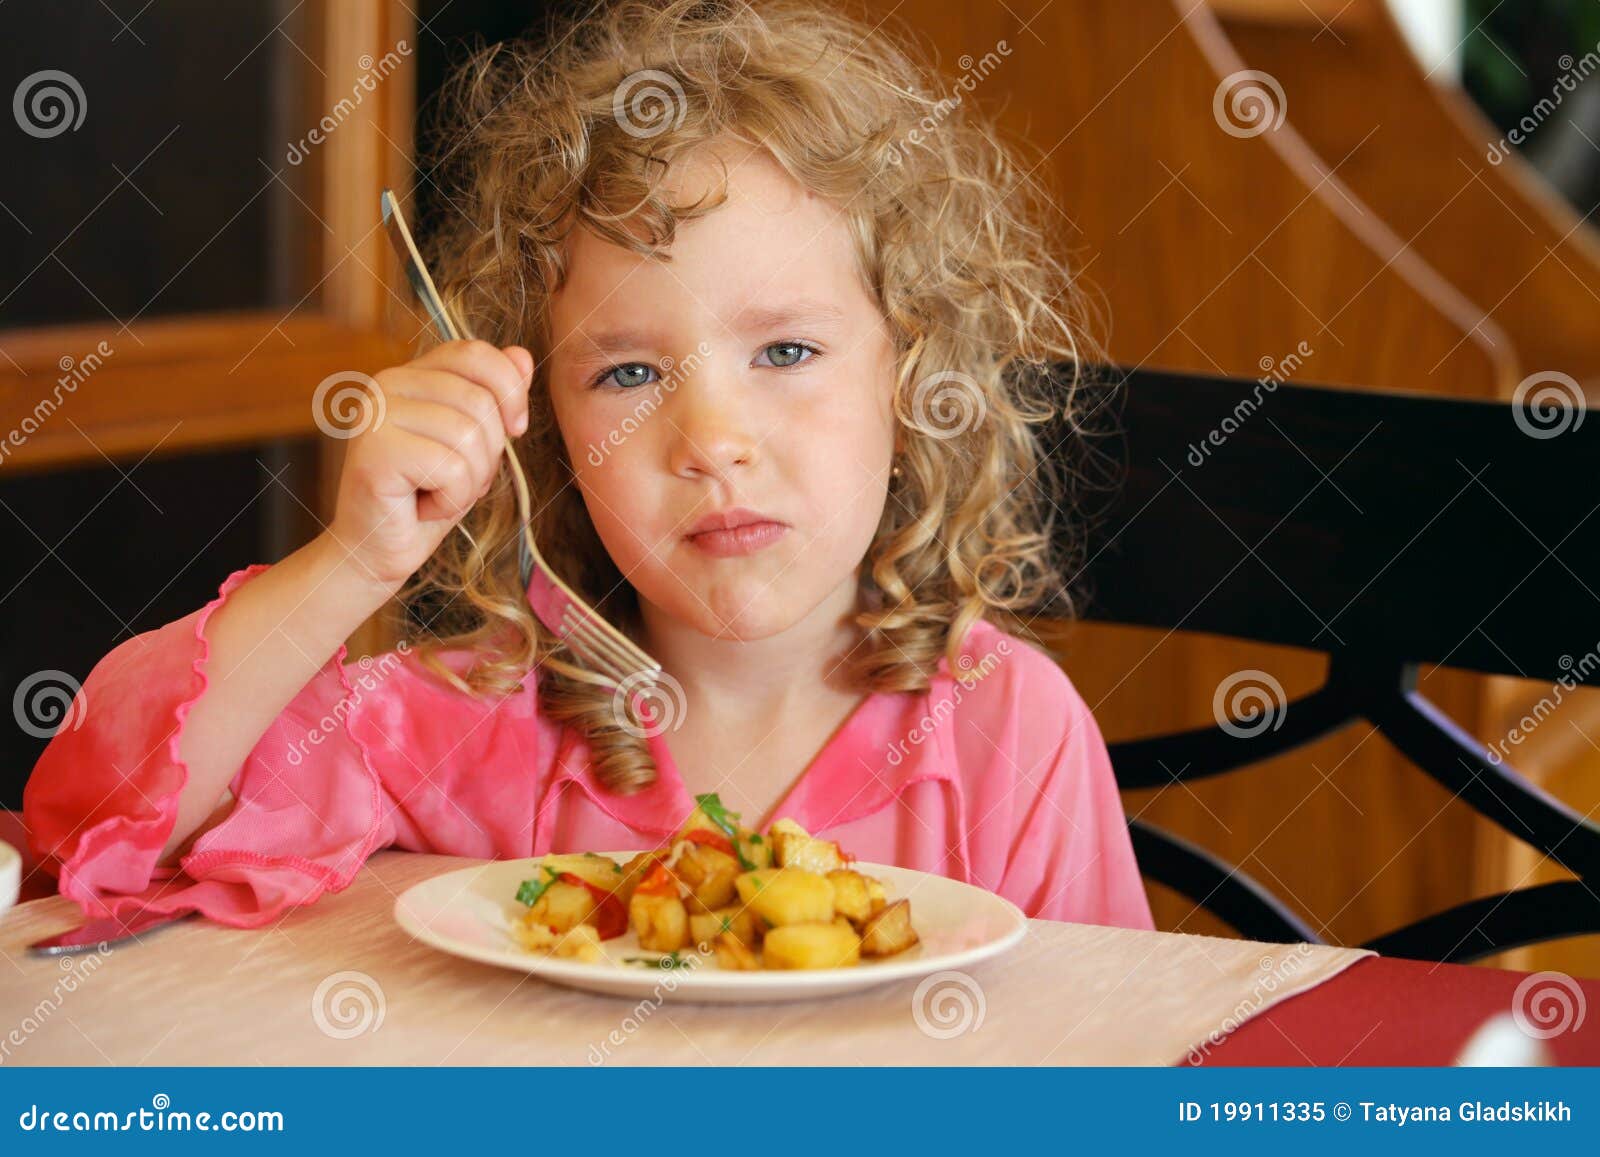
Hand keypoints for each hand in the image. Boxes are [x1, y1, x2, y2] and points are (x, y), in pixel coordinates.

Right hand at [325, 340, 533, 590]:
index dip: (510, 391)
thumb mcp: (473, 443)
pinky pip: (452, 468)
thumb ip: (494, 397)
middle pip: (480, 400)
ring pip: (470, 436)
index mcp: (410, 374)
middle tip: (456, 479)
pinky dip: (452, 499)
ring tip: (437, 493)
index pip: (475, 354)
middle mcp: (386, 384)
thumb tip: (522, 356)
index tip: (514, 430)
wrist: (376, 551)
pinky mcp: (375, 452)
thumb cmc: (426, 497)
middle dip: (489, 452)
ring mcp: (376, 415)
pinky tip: (422, 506)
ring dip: (470, 480)